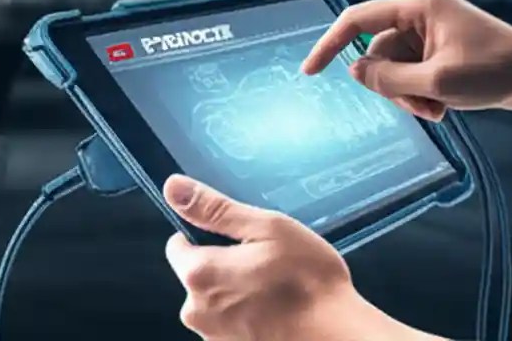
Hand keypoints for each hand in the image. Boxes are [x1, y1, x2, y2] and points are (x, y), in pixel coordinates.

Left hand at [162, 175, 440, 340]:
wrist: (337, 337)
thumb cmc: (308, 282)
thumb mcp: (267, 228)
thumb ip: (215, 209)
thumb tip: (174, 187)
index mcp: (200, 274)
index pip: (177, 245)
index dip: (205, 235)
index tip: (236, 239)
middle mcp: (197, 311)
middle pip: (197, 275)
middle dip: (224, 266)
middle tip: (265, 263)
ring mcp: (214, 337)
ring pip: (216, 302)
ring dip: (237, 293)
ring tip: (276, 290)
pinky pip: (231, 324)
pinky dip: (248, 317)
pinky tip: (277, 312)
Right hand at [301, 0, 511, 121]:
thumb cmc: (495, 72)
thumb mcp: (436, 82)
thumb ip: (389, 78)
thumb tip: (355, 71)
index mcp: (418, 6)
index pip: (357, 20)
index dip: (329, 44)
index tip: (310, 71)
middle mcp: (420, 13)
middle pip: (377, 52)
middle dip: (392, 85)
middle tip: (419, 107)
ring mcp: (430, 32)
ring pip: (394, 68)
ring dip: (408, 95)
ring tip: (438, 110)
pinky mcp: (440, 50)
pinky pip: (412, 73)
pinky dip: (421, 93)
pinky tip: (444, 108)